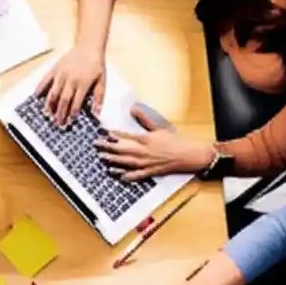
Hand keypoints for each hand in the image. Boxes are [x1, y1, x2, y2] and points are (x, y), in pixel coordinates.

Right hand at [36, 45, 105, 124]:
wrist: (88, 47)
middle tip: (57, 122)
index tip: (70, 121)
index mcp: (83, 83)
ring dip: (49, 104)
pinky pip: (45, 80)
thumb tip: (96, 112)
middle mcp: (71, 79)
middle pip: (63, 99)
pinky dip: (40, 88)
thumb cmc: (96, 64)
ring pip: (53, 92)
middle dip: (60, 112)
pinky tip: (36, 96)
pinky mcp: (55, 69)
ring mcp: (61, 74)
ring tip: (47, 113)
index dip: (72, 113)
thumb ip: (99, 97)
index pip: (76, 102)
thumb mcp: (102, 80)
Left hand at [94, 106, 215, 180]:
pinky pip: (135, 175)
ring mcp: (146, 163)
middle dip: (107, 147)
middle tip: (96, 144)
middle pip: (121, 149)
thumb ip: (145, 119)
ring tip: (102, 157)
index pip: (125, 136)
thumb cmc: (176, 140)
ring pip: (125, 162)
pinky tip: (117, 175)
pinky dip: (125, 175)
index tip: (103, 132)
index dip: (113, 134)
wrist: (189, 155)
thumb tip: (134, 109)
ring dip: (112, 160)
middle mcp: (143, 152)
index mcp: (146, 139)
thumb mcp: (160, 127)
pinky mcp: (150, 172)